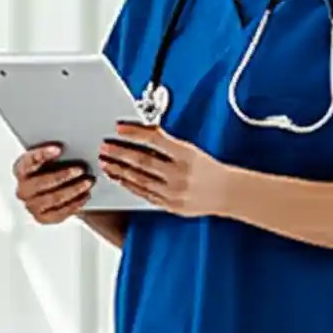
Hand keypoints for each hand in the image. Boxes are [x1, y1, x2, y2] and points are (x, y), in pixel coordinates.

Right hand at [12, 144, 96, 224]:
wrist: (58, 188)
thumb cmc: (54, 168)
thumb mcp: (52, 157)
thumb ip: (55, 151)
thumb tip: (70, 146)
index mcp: (21, 169)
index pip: (28, 162)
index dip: (42, 155)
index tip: (59, 149)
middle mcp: (22, 189)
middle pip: (40, 183)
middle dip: (62, 176)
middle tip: (80, 169)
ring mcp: (31, 205)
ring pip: (53, 198)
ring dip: (73, 190)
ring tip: (87, 182)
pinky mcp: (42, 218)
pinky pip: (60, 212)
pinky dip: (74, 203)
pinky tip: (85, 195)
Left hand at [99, 123, 231, 217]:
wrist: (227, 193)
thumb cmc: (208, 169)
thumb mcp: (190, 149)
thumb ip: (166, 142)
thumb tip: (142, 131)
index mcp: (186, 155)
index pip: (155, 139)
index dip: (134, 132)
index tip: (119, 128)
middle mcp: (179, 174)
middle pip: (142, 161)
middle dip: (119, 153)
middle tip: (104, 147)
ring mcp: (173, 191)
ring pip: (139, 179)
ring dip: (119, 170)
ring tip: (106, 162)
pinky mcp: (169, 205)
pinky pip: (144, 193)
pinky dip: (129, 184)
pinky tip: (119, 178)